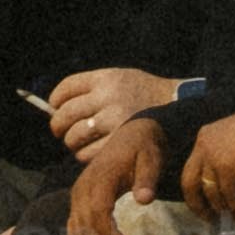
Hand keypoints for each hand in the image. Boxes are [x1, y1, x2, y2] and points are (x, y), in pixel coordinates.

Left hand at [43, 58, 183, 163]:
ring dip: (72, 143)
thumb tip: (55, 109)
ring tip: (80, 142)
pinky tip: (94, 151)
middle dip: (58, 126)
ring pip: (74, 137)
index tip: (56, 108)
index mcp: (106, 78)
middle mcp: (109, 97)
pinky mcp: (121, 141)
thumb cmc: (143, 94)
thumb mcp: (120, 79)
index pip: (65, 89)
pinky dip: (85, 156)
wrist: (179, 107)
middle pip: (64, 115)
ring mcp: (115, 119)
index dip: (54, 101)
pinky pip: (88, 154)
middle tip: (63, 131)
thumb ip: (92, 90)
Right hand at [62, 132, 152, 234]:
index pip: (98, 212)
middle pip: (86, 225)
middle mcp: (83, 188)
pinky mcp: (80, 201)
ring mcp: (78, 195)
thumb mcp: (152, 159)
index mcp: (100, 178)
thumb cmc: (145, 148)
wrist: (134, 135)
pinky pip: (73, 227)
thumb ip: (148, 178)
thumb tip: (145, 199)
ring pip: (77, 230)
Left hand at [181, 108, 234, 214]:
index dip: (198, 189)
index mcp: (205, 137)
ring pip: (211, 193)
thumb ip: (233, 168)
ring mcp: (214, 159)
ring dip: (224, 208)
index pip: (193, 168)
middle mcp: (204, 147)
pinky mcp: (228, 171)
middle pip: (189, 182)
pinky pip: (230, 196)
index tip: (205, 203)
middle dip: (197, 204)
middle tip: (209, 218)